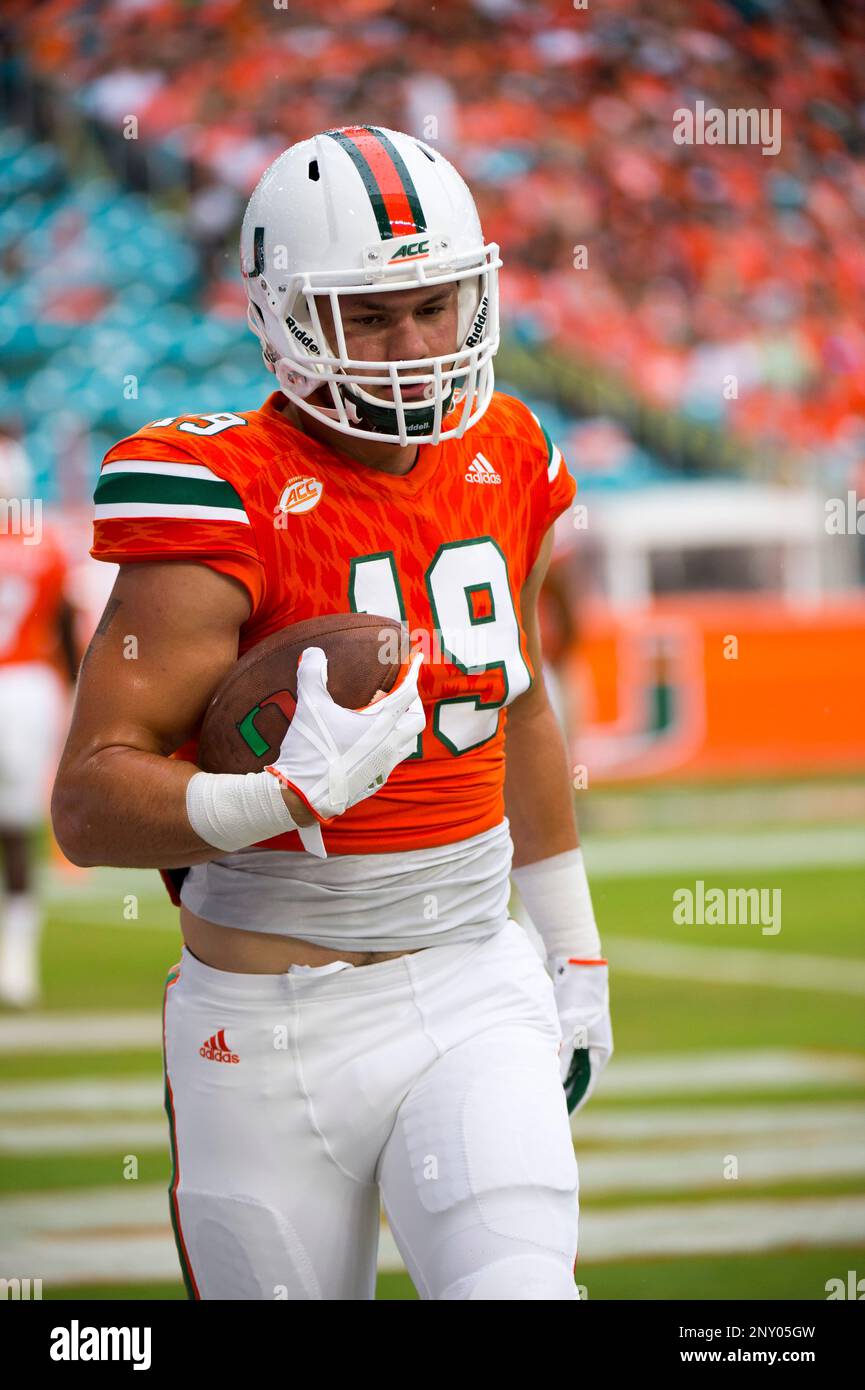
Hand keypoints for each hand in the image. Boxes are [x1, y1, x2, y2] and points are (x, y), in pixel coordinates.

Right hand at [265, 646, 424, 823]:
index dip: (414, 672)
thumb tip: (313, 653)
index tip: (418, 659)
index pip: (408, 693)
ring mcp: (384, 767)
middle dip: (410, 703)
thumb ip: (312, 674)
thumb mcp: (309, 706)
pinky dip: (388, 745)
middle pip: (416, 720)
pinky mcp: (375, 782)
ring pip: (407, 742)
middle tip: (394, 693)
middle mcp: (389, 747)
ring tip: (379, 717)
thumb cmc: (309, 750)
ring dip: (401, 726)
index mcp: (380, 726)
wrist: (302, 796)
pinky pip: (392, 760)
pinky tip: (367, 743)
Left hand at [548, 958, 612, 1115]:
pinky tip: (537, 1065)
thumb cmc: (578, 997)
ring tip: (537, 1092)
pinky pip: (561, 1049)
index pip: (584, 1087)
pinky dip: (551, 1059)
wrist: (579, 963)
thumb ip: (561, 1056)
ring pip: (568, 1064)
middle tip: (544, 1111)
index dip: (570, 1104)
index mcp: (600, 1053)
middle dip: (562, 1093)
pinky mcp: (571, 1024)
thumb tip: (551, 1082)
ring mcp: (583, 1036)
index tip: (558, 1121)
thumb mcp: (569, 1030)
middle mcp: (594, 1048)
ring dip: (555, 1076)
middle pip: (576, 1077)